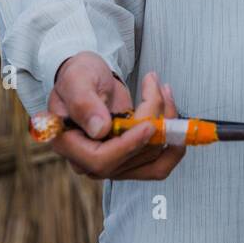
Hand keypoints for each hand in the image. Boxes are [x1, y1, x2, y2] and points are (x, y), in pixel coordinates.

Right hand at [48, 53, 185, 181]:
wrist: (89, 78)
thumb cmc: (78, 77)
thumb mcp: (76, 81)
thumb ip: (83, 103)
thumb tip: (100, 130)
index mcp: (70, 145)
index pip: (100, 159)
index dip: (128, 145)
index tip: (148, 124)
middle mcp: (91, 161)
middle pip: (131, 157)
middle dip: (152, 121)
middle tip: (158, 88)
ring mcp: (113, 162)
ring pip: (150, 155)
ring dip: (165, 122)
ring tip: (162, 89)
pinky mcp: (131, 158)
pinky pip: (159, 165)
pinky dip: (173, 144)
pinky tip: (173, 117)